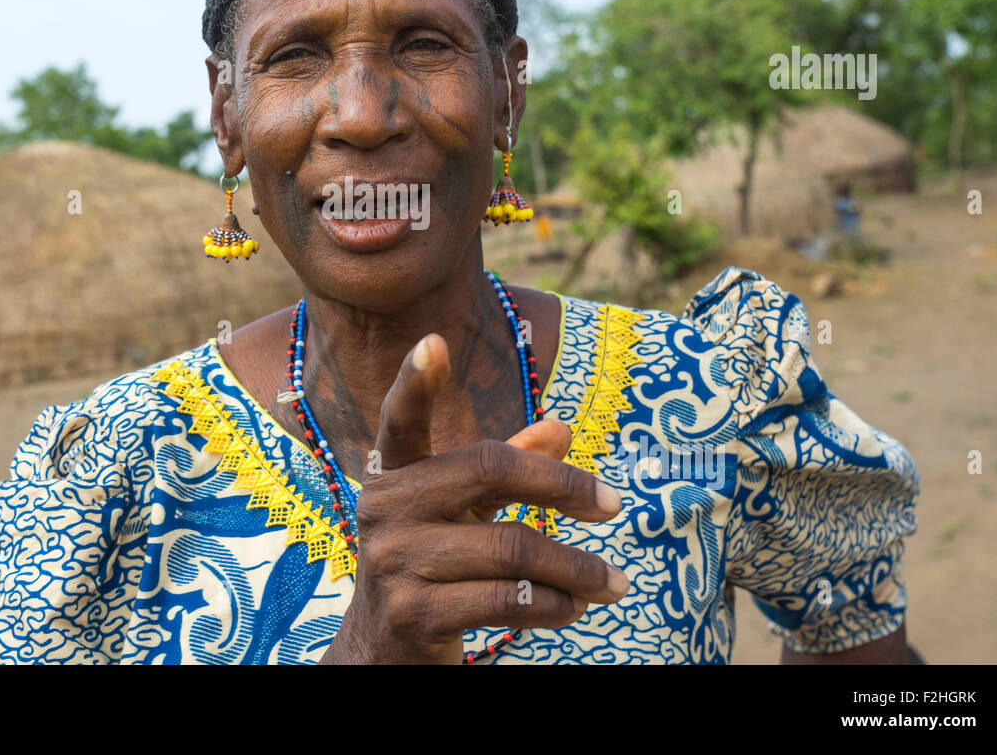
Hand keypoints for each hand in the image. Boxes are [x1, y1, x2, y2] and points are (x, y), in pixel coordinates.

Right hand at [320, 333, 628, 664]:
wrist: (383, 654)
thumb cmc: (435, 566)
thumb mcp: (464, 513)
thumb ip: (507, 468)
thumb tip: (561, 427)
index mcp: (392, 474)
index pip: (400, 421)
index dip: (414, 383)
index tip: (433, 342)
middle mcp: (384, 509)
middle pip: (488, 470)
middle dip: (562, 486)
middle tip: (614, 504)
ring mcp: (393, 562)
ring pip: (511, 548)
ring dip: (576, 568)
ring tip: (613, 581)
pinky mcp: (414, 615)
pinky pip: (506, 601)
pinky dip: (554, 605)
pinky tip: (573, 607)